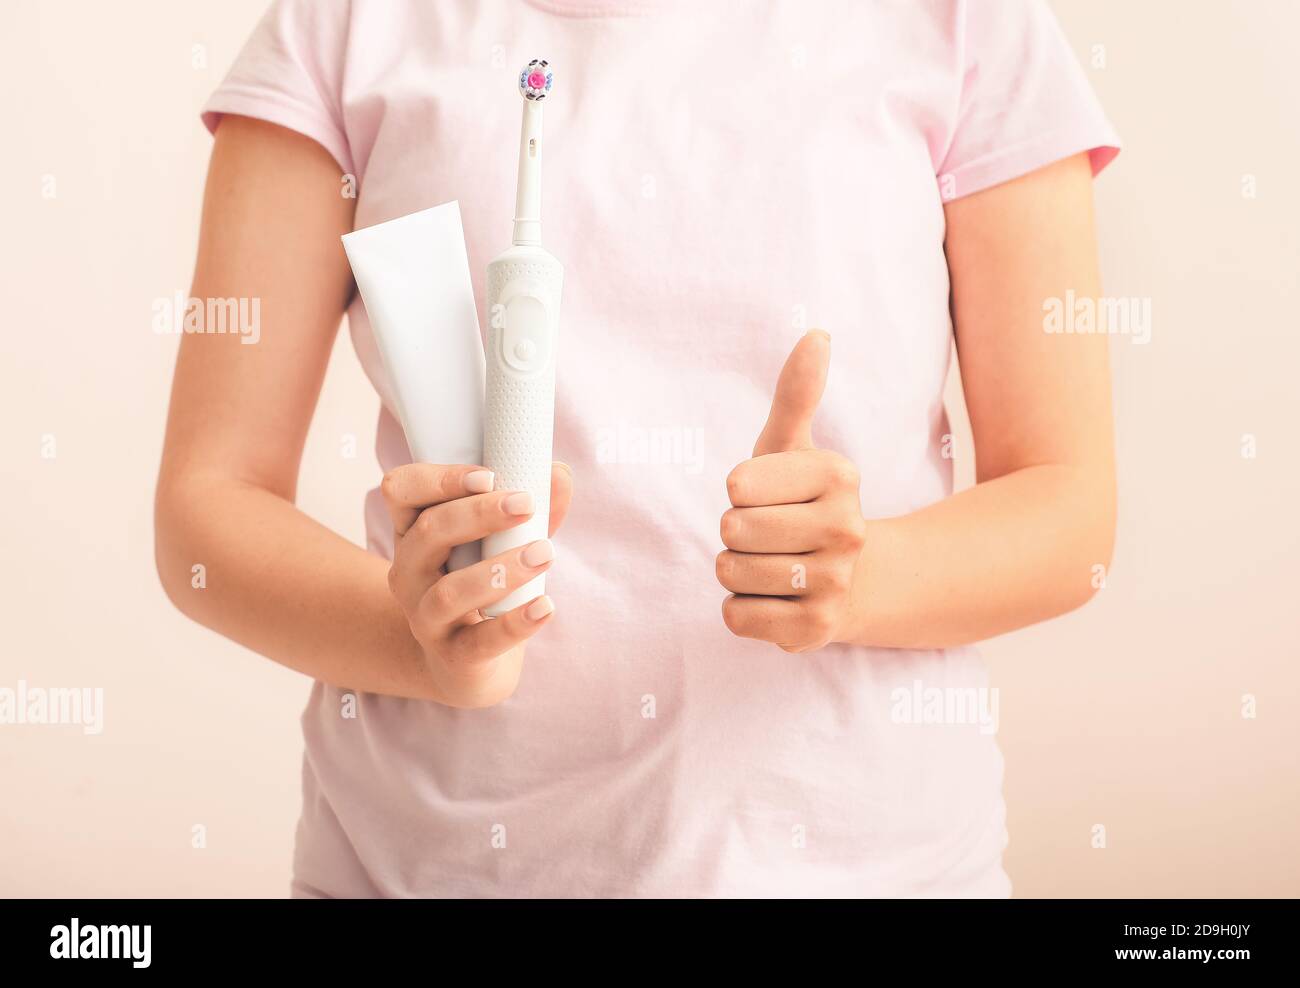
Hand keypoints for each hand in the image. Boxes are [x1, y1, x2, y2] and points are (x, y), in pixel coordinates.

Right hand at [380, 462, 572, 706]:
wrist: (466, 663)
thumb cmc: (483, 585)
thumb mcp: (502, 541)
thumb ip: (530, 508)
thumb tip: (560, 474)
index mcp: (414, 531)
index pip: (401, 491)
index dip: (437, 479)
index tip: (488, 476)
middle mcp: (408, 571)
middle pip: (428, 533)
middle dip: (479, 514)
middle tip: (526, 505)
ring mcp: (424, 617)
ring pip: (449, 592)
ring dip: (499, 570)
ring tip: (544, 554)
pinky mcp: (452, 655)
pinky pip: (480, 642)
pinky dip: (516, 624)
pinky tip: (545, 607)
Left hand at [716, 331, 866, 651]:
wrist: (851, 581)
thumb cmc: (800, 503)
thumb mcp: (792, 447)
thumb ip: (796, 393)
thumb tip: (816, 333)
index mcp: (839, 475)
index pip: (738, 484)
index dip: (738, 492)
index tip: (765, 496)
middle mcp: (846, 529)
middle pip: (732, 530)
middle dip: (733, 534)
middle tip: (766, 535)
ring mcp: (834, 584)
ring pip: (729, 574)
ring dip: (734, 572)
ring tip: (769, 566)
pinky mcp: (815, 632)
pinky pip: (735, 617)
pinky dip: (740, 610)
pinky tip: (772, 600)